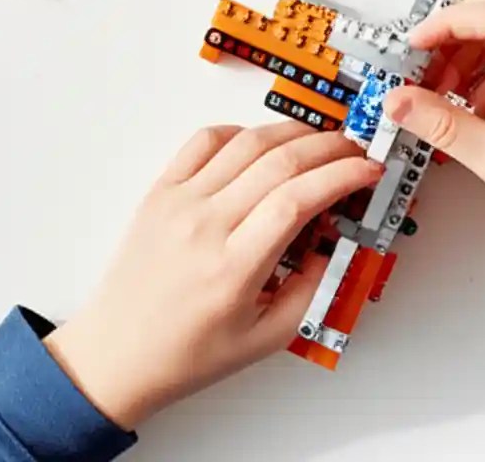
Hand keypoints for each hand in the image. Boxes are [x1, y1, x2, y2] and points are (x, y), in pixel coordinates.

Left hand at [44, 122, 381, 429]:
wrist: (116, 355)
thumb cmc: (186, 354)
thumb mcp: (264, 340)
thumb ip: (309, 292)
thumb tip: (333, 247)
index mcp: (233, 269)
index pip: (298, 199)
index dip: (342, 176)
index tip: (368, 171)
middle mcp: (204, 227)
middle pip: (280, 162)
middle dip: (329, 148)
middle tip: (355, 151)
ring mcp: (178, 203)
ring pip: (246, 142)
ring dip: (292, 132)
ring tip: (319, 141)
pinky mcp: (159, 192)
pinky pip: (203, 141)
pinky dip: (239, 131)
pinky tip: (261, 143)